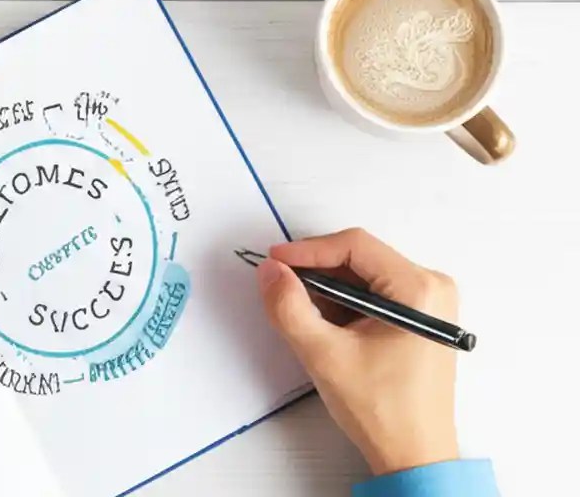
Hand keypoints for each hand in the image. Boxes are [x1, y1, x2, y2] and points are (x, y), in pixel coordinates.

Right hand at [257, 228, 459, 475]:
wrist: (414, 455)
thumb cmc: (382, 410)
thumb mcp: (324, 355)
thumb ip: (290, 307)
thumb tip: (270, 272)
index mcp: (420, 290)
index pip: (355, 246)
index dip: (308, 250)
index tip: (274, 262)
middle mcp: (432, 288)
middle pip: (360, 258)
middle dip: (316, 272)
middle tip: (282, 288)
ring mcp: (429, 304)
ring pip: (363, 277)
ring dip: (328, 290)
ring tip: (304, 316)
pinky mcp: (419, 319)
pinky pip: (373, 295)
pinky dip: (343, 304)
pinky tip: (325, 327)